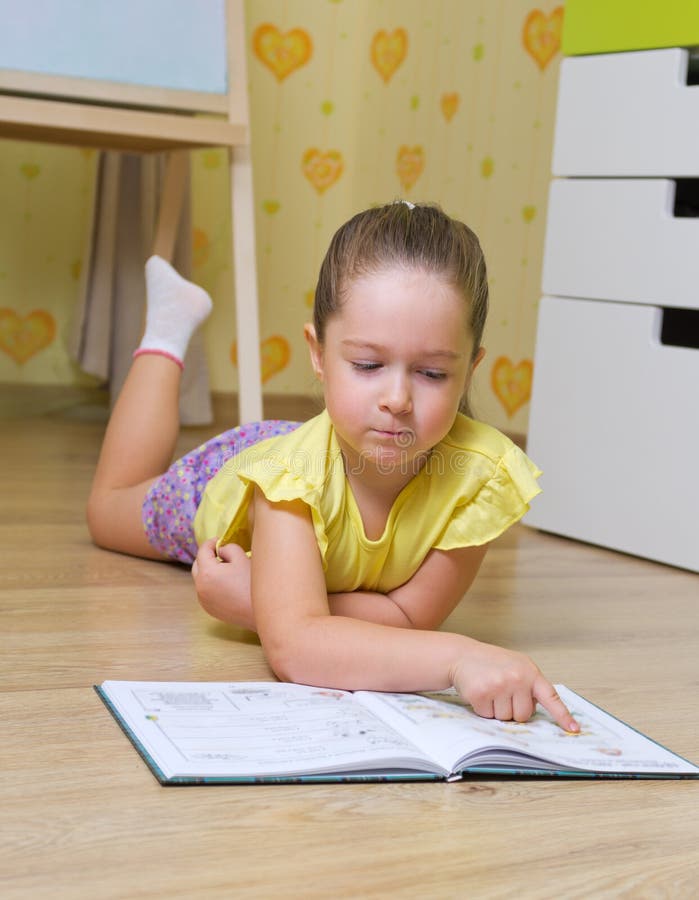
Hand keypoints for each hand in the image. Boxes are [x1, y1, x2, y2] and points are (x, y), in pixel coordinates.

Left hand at [192, 538, 254, 628]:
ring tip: (228, 569)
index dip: (211, 542)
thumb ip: (228, 548)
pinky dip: (212, 584)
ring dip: (210, 571)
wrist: (262, 612)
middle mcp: (200, 588)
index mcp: (207, 573)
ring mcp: (204, 601)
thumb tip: (221, 551)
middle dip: (208, 557)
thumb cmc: (252, 584)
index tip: (220, 540)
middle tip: (222, 553)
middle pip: (197, 565)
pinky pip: (206, 592)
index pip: (202, 551)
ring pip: (201, 579)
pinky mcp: (210, 609)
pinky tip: (228, 584)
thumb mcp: (241, 558)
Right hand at [450, 640, 578, 731]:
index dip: (563, 715)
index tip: (574, 729)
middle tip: (503, 692)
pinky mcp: (481, 694)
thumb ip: (531, 685)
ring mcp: (499, 686)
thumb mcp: (518, 666)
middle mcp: (517, 678)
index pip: (551, 697)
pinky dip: (484, 709)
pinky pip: (488, 716)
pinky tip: (481, 693)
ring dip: (498, 709)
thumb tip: (540, 713)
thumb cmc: (493, 663)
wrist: (463, 654)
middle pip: (524, 715)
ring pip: (506, 718)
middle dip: (513, 709)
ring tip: (491, 690)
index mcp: (530, 672)